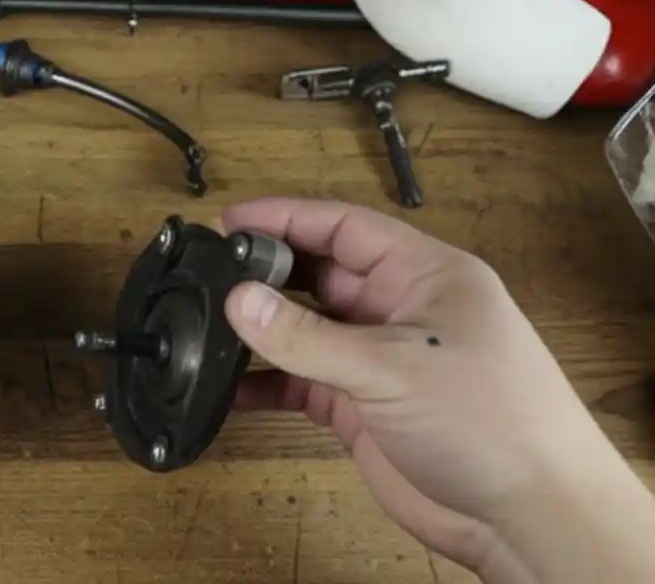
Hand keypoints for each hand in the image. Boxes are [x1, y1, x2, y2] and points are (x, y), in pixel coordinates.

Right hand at [222, 198, 654, 582]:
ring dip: (263, 331)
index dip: (287, 218)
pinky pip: (305, 384)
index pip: (345, 228)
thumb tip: (237, 299)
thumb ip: (307, 336)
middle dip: (267, 273)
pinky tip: (229, 388)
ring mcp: (381, 361)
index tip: (230, 221)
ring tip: (206, 327)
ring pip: (308, 331)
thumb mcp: (391, 367)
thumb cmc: (487, 419)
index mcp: (425, 275)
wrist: (528, 515)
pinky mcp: (365, 408)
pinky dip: (269, 384)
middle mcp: (400, 310)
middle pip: (321, 275)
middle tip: (206, 273)